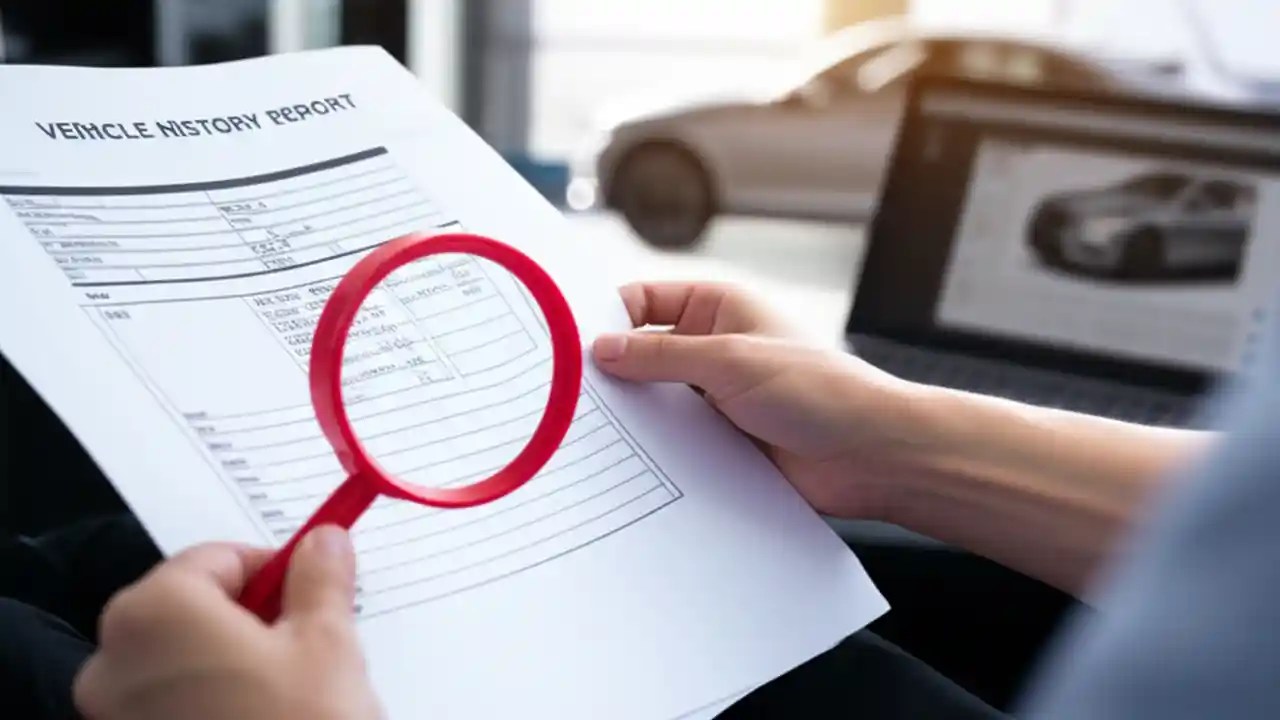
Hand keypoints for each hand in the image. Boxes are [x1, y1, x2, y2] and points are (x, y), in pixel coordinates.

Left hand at [74, 526, 381, 719]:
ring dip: (236, 660)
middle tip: (312, 639)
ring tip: (294, 689)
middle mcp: (115, 660)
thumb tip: (323, 544)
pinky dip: (215, 700)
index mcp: (156, 612)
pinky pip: (173, 704)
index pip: (218, 558)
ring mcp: (115, 714)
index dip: (275, 567)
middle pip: (194, 607)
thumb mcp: (328, 642)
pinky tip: (266, 717)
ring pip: (183, 658)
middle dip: (256, 616)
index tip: (314, 584)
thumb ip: (321, 579)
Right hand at [592, 282, 934, 519]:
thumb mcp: (730, 361)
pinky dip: (650, 452)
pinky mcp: (720, 444)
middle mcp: (713, 350)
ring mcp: (715, 399)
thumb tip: (601, 349)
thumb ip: (661, 356)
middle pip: (642, 356)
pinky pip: (672, 444)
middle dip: (611, 375)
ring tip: (587, 435)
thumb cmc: (820, 390)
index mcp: (719, 309)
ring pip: (653, 404)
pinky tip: (624, 466)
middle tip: (565, 395)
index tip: (564, 343)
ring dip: (630, 418)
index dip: (605, 319)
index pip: (643, 303)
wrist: (872, 457)